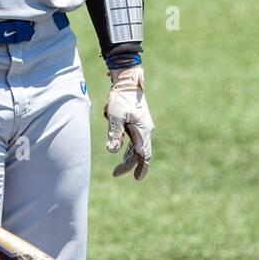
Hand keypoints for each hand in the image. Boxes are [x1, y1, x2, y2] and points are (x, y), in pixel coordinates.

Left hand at [103, 64, 152, 179]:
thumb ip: (114, 133)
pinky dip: (128, 148)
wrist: (127, 80)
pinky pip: (134, 140)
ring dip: (129, 158)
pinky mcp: (137, 122)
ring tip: (118, 168)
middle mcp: (145, 130)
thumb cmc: (121, 97)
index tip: (136, 179)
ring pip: (137, 147)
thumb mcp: (115, 115)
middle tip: (115, 174)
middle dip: (129, 165)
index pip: (143, 154)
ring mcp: (142, 126)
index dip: (141, 168)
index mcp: (143, 130)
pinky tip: (121, 151)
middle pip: (140, 153)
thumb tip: (113, 151)